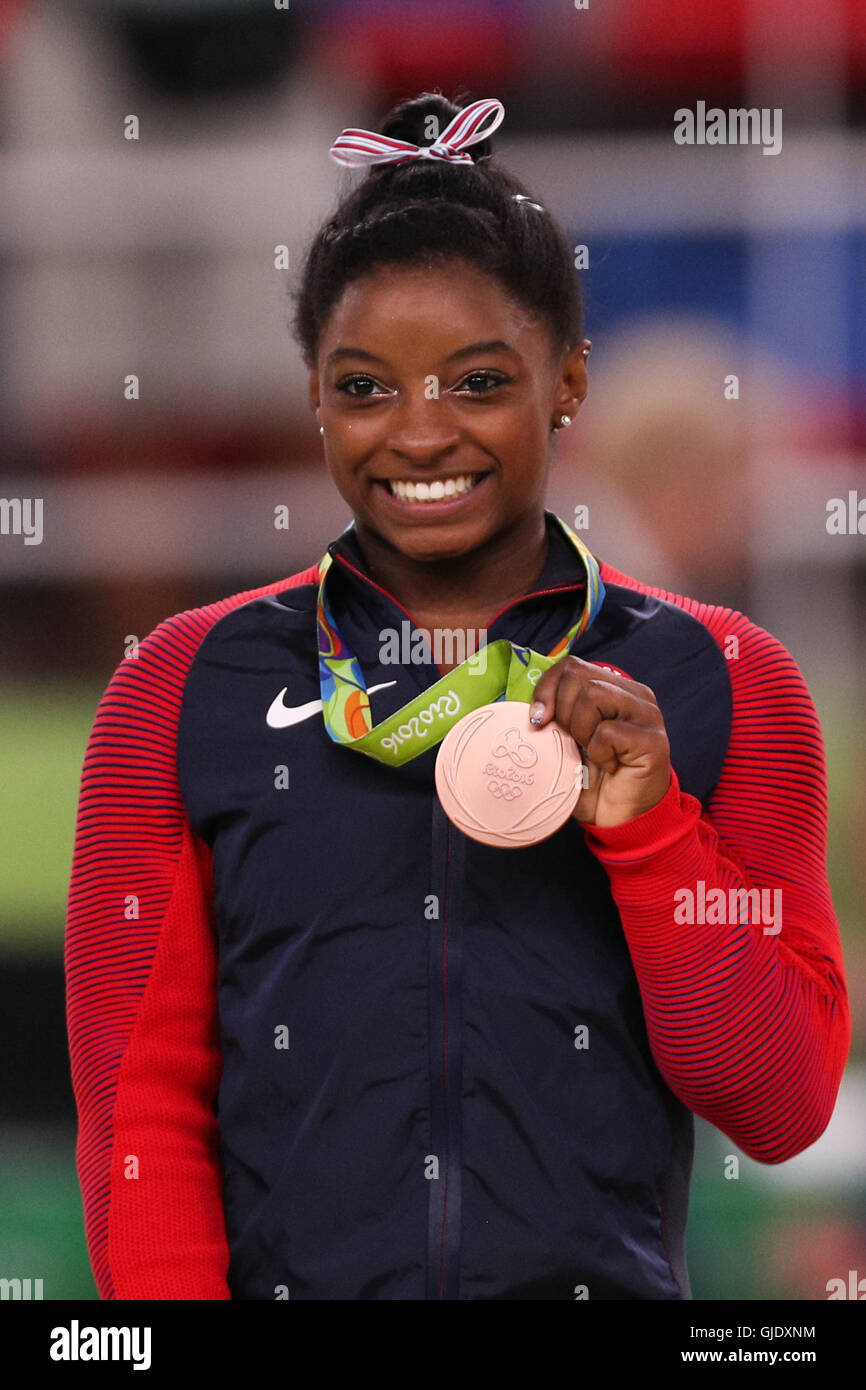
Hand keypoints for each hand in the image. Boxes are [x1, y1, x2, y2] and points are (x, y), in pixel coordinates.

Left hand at [528, 657, 670, 827]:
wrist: (619, 820)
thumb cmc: (592, 780)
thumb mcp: (564, 741)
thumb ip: (553, 716)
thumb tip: (525, 706)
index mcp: (613, 689)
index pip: (571, 666)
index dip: (546, 689)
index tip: (537, 720)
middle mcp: (635, 694)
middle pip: (578, 676)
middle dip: (562, 712)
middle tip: (571, 742)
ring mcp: (647, 715)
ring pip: (593, 694)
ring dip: (580, 729)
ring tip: (591, 752)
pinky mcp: (653, 740)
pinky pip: (607, 732)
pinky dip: (599, 753)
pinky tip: (610, 766)